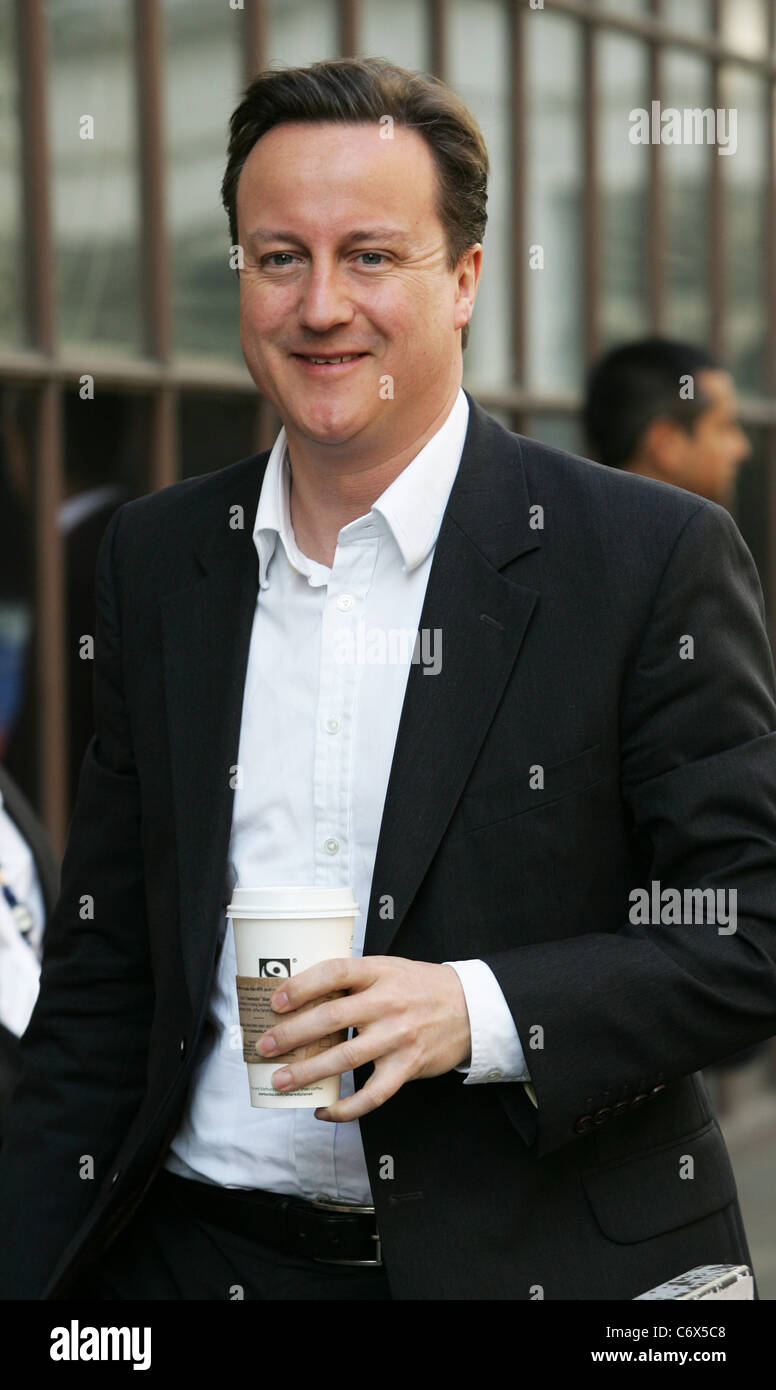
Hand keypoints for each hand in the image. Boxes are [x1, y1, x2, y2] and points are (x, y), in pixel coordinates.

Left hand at [256, 956, 471, 1121]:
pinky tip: (323, 1111)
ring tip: (281, 1080)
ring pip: (345, 1057)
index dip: (302, 986)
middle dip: (292, 1034)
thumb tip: (302, 997)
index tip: (275, 1001)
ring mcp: (398, 1036)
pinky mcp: (408, 1066)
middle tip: (265, 1046)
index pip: (334, 972)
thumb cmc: (420, 987)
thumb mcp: (389, 969)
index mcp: (379, 971)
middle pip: (331, 1018)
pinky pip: (372, 1094)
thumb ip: (354, 981)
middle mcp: (387, 1002)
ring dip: (308, 1071)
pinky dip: (345, 1108)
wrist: (470, 1007)